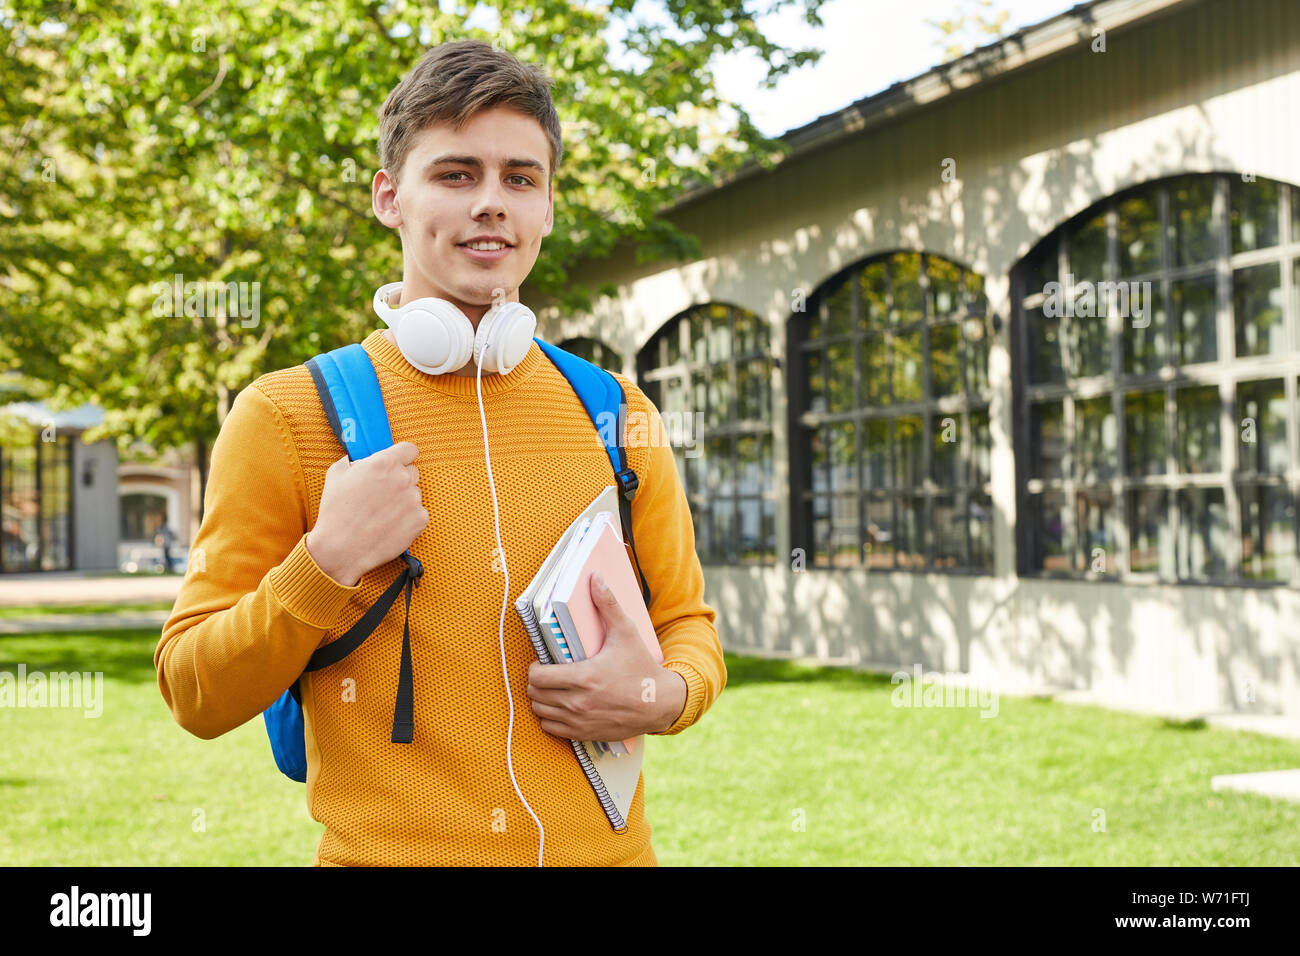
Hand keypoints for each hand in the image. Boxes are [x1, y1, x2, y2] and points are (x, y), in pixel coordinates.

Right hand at [305, 441, 427, 586]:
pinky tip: (389, 525)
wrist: (341, 548)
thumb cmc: (336, 511)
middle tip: (383, 493)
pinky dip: (408, 518)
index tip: (398, 464)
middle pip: (412, 471)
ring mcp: (414, 500)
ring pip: (414, 493)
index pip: (409, 450)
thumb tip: (361, 459)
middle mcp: (402, 478)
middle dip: (400, 479)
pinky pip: (418, 513)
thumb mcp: (336, 474)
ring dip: (403, 500)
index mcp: (384, 463)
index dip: (402, 456)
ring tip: (381, 513)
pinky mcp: (420, 520)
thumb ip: (354, 460)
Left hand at [527, 571, 686, 740]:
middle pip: (534, 694)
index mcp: (584, 677)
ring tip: (553, 688)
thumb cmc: (641, 667)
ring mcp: (580, 721)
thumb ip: (607, 605)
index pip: (537, 677)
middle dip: (536, 682)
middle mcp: (578, 702)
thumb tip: (595, 579)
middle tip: (547, 673)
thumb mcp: (626, 632)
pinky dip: (550, 717)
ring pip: (540, 711)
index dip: (535, 667)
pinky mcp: (584, 734)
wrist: (660, 703)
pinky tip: (560, 706)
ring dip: (541, 699)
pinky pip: (551, 729)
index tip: (544, 661)